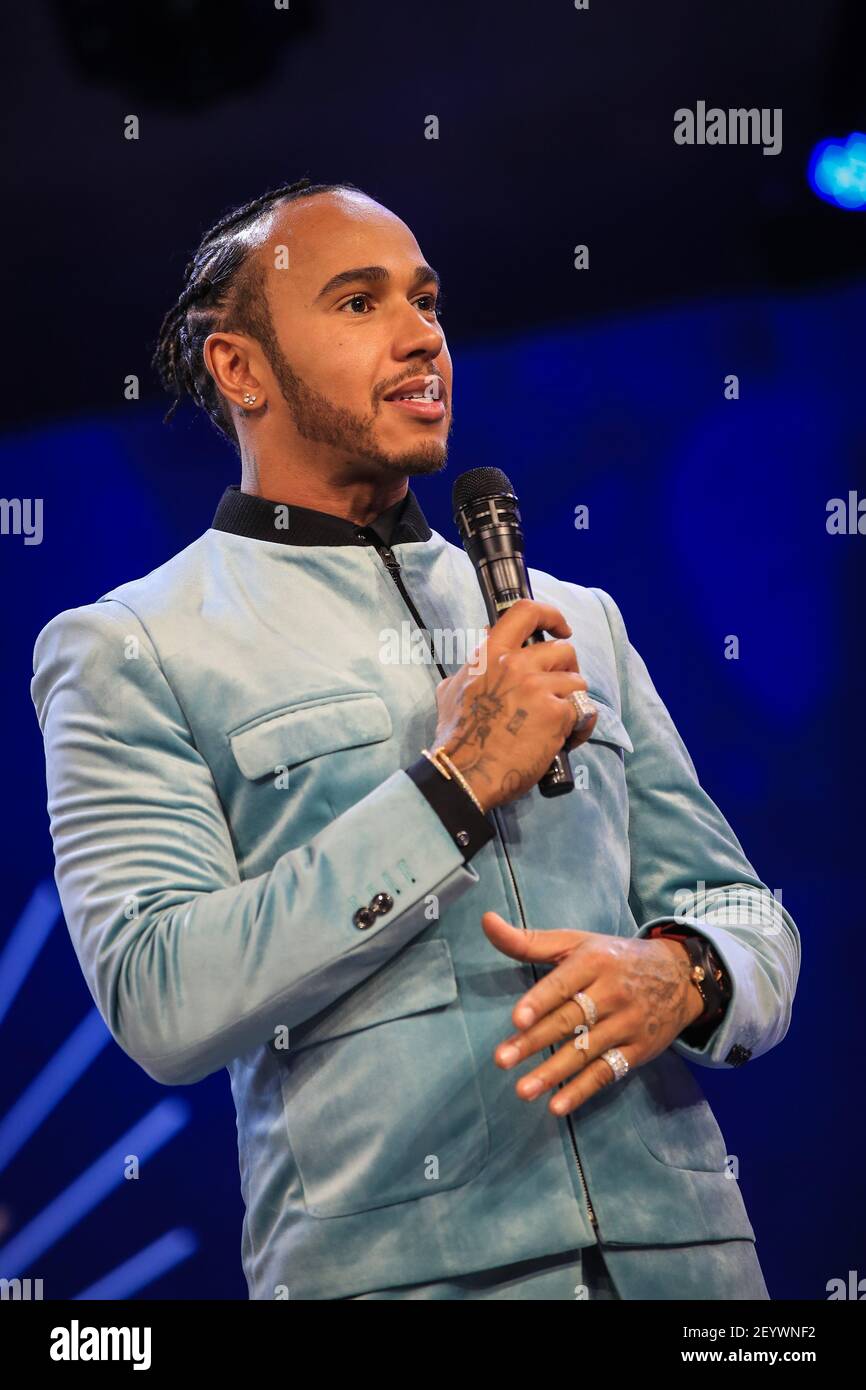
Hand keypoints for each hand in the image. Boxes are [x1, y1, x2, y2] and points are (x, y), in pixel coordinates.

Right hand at [431, 598, 597, 811]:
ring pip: (577, 682)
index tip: (562, 629)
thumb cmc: (456, 737)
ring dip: (572, 701)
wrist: (466, 773)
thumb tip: (475, 660)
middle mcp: (516, 664)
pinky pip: (583, 711)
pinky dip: (579, 727)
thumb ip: (470, 669)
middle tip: (560, 689)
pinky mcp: (556, 714)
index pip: (526, 612)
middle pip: (563, 650)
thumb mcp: (451, 690)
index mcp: (490, 654)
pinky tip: (565, 741)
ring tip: (560, 722)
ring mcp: (538, 688)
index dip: (551, 615)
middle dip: (568, 669)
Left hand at [482, 911, 705, 1117]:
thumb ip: (529, 940)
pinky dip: (582, 1091)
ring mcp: (628, 1024)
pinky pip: (607, 1072)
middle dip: (534, 1042)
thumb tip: (486, 922)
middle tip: (502, 1060)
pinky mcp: (638, 1050)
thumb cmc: (614, 958)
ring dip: (553, 1073)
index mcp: (594, 961)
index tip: (517, 1020)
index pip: (563, 984)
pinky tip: (557, 1105)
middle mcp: (613, 993)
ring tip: (522, 1090)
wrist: (679, 976)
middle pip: (570, 1020)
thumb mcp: (577, 943)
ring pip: (586, 1051)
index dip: (540, 1001)